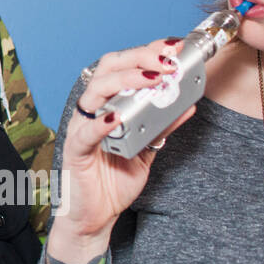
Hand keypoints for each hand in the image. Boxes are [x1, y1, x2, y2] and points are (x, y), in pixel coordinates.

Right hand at [48, 38, 195, 263]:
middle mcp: (93, 109)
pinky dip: (101, 123)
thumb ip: (162, 125)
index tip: (172, 47)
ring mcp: (81, 127)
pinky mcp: (75, 150)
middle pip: (108, 68)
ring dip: (125, 81)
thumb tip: (187, 103)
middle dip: (138, 58)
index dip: (147, 52)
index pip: (124, 66)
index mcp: (108, 103)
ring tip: (152, 79)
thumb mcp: (147, 149)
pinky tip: (116, 118)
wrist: (95, 216)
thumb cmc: (113, 181)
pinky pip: (86, 133)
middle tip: (167, 61)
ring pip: (95, 91)